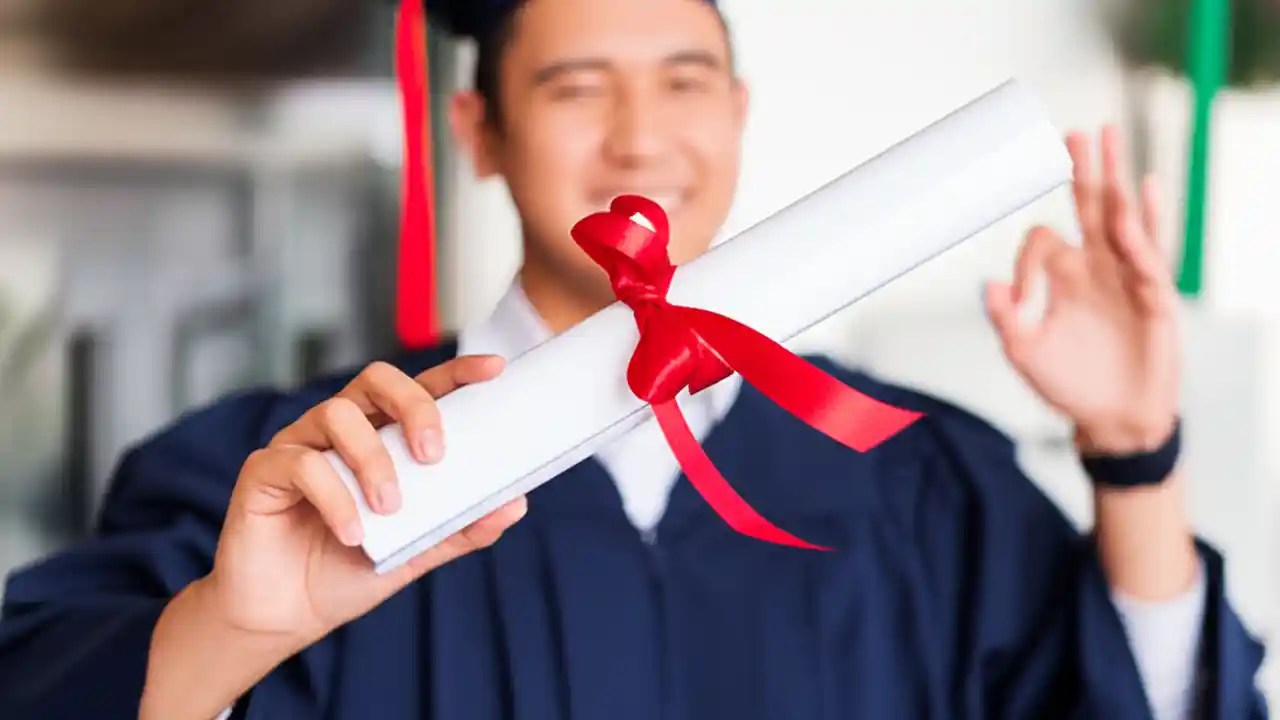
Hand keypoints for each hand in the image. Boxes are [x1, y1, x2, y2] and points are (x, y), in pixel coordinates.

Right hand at [205, 356, 526, 644]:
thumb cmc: (347, 571)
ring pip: (338, 414)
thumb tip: (516, 503)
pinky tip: (353, 534)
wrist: (285, 615)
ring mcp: (299, 444)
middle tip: (434, 455)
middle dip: (413, 406)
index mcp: (380, 436)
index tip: (495, 368)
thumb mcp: (416, 550)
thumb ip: (461, 526)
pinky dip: (336, 498)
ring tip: (390, 508)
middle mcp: (340, 429)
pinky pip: (302, 463)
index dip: (456, 372)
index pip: (421, 389)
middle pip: (377, 380)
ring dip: (373, 461)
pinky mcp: (264, 470)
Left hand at [985, 126, 1179, 452]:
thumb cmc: (1068, 382)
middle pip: (1088, 206)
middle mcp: (1096, 266)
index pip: (1043, 238)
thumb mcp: (1025, 352)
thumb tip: (988, 284)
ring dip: (1115, 178)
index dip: (1026, 257)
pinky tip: (1144, 188)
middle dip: (1082, 169)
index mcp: (1063, 275)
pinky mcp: (1155, 296)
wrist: (1111, 419)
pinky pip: (1151, 253)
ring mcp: (1127, 277)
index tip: (1021, 294)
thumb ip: (1006, 319)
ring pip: (1122, 217)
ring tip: (1109, 137)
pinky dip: (1146, 222)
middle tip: (1074, 131)